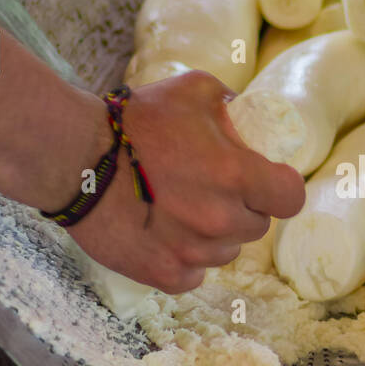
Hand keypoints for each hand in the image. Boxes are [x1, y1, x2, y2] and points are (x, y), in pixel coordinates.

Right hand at [65, 71, 304, 291]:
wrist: (74, 159)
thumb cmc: (132, 122)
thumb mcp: (190, 91)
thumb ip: (227, 102)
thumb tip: (243, 111)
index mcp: (236, 176)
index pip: (290, 197)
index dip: (280, 188)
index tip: (266, 181)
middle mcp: (221, 219)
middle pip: (257, 224)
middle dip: (241, 207)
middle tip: (210, 189)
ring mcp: (193, 253)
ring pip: (225, 250)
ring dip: (213, 234)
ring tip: (179, 209)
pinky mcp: (165, 274)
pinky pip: (193, 274)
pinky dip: (184, 259)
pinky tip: (164, 234)